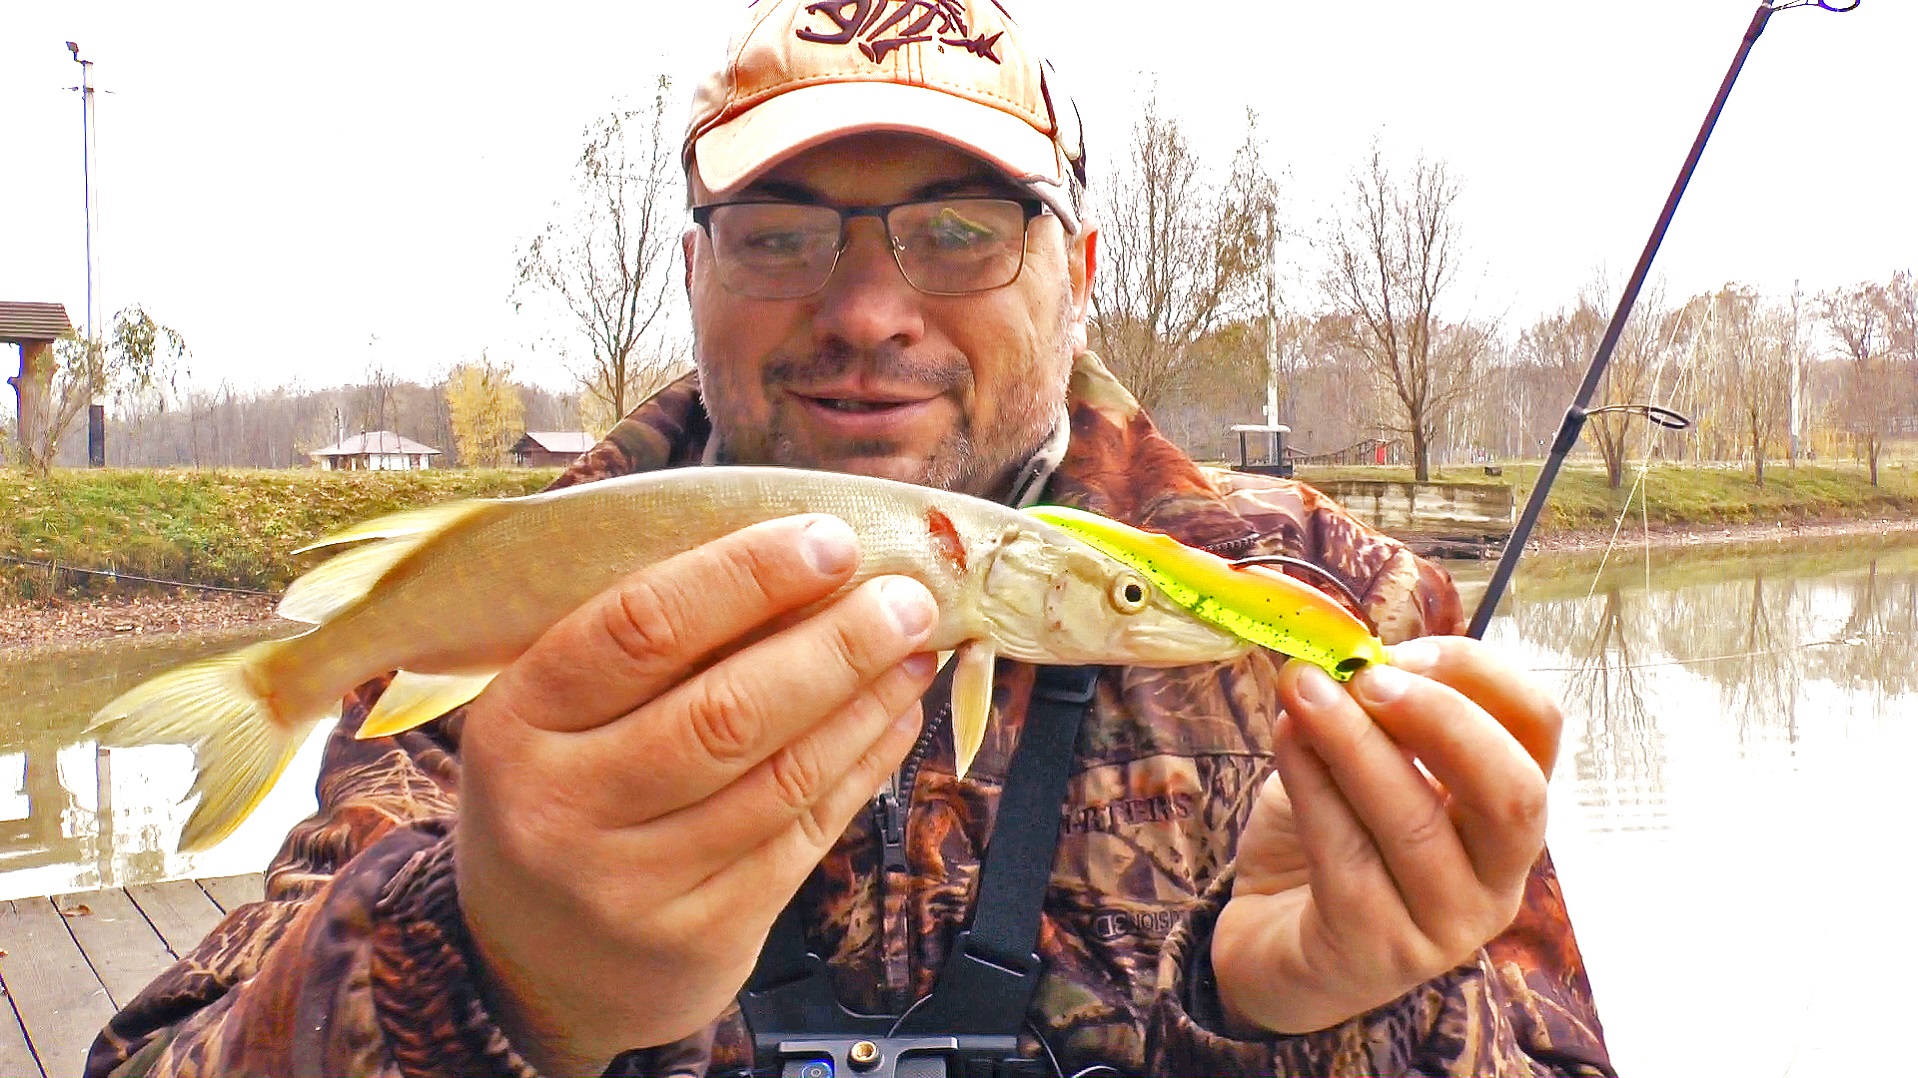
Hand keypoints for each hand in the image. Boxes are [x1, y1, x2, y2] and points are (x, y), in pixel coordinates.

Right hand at [453, 515, 939, 1074]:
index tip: (830, 540)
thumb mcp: (556, 715)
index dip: (746, 577)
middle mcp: (563, 808)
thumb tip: (798, 555)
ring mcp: (633, 883)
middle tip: (908, 596)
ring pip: (779, 776)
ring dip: (865, 702)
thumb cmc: (563, 793)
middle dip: (836, 644)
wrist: (535, 965)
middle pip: (725, 710)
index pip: (639, 628)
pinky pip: (803, 834)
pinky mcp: (701, 936)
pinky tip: (895, 717)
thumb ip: (647, 646)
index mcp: (517, 721)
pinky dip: (862, 766)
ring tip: (916, 647)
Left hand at [1211, 636, 1560, 1035]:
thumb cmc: (1333, 844)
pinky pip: (1346, 855)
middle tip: (1368, 677)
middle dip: (1443, 718)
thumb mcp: (1359, 763)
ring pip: (1417, 823)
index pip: (1539, 729)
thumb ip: (1368, 716)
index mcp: (1507, 811)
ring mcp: (1447, 924)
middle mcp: (1498, 875)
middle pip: (1514, 790)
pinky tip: (1285, 741)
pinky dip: (1311, 784)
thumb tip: (1342, 657)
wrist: (1275, 947)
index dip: (1480, 675)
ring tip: (1302, 689)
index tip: (1404, 649)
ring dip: (1354, 742)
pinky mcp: (1380, 951)